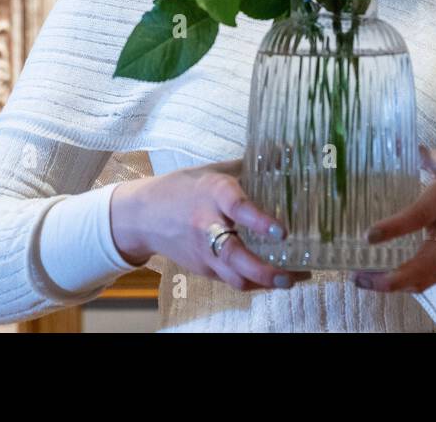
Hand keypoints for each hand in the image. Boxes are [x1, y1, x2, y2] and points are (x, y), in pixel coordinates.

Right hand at [111, 158, 312, 291]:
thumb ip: (251, 166)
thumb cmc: (185, 188)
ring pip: (234, 277)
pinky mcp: (203, 268)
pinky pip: (231, 280)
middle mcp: (207, 226)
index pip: (237, 208)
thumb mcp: (214, 171)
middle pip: (234, 254)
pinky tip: (273, 279)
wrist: (143, 215)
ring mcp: (204, 252)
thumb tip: (288, 152)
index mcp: (213, 194)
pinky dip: (253, 282)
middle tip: (291, 274)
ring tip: (291, 279)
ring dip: (264, 282)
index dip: (259, 221)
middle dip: (264, 269)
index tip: (282, 231)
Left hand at [351, 144, 435, 292]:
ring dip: (396, 284)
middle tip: (361, 277)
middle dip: (392, 277)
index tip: (369, 235)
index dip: (393, 228)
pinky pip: (435, 278)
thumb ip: (427, 157)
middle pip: (424, 262)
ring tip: (366, 281)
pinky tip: (390, 279)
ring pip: (426, 277)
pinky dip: (412, 281)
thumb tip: (396, 139)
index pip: (419, 215)